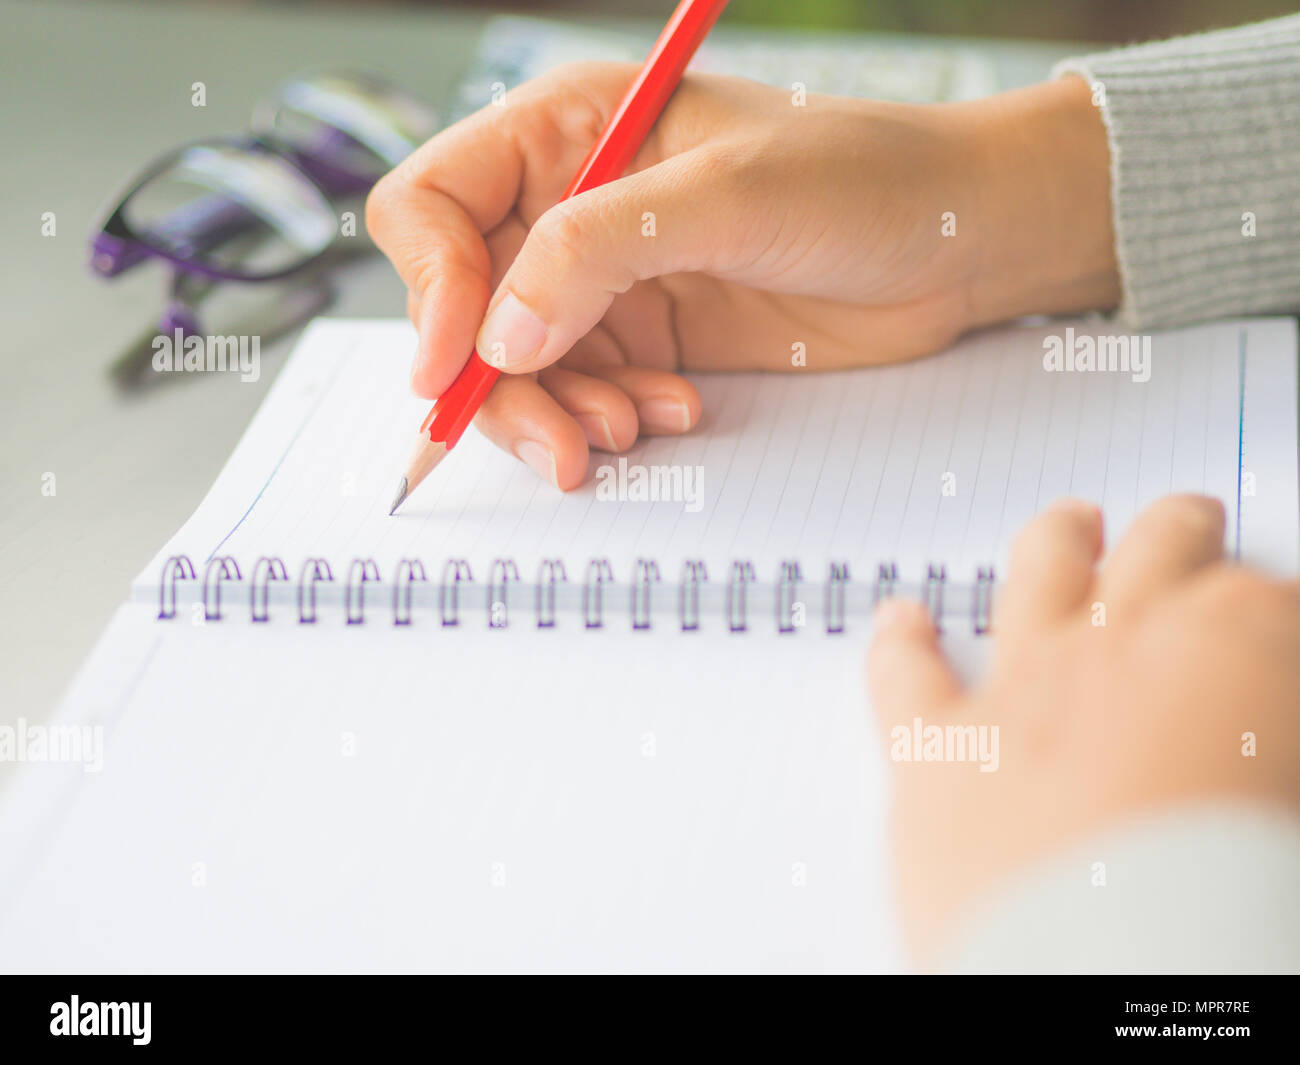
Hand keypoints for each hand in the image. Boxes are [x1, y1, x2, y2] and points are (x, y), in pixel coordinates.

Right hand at [367, 64, 1117, 486]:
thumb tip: (497, 337)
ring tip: (630, 430)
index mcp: (567, 131)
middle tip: (559, 444)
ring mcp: (606, 280)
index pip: (434, 205)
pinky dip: (610, 421)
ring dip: (559, 415)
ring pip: (519, 368)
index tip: (454, 367)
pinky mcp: (646, 339)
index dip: (430, 288)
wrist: (954, 243)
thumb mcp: (728, 196)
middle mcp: (570, 207)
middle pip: (467, 308)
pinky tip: (675, 413)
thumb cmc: (863, 180)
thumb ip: (600, 251)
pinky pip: (585, 395)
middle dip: (500, 386)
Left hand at [868, 495, 1299, 964]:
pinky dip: (900, 643)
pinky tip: (899, 618)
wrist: (1111, 980)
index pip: (1264, 599)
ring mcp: (1023, 688)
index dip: (1273, 615)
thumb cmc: (1237, 911)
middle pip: (1158, 552)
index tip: (1276, 633)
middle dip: (1180, 532)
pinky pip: (905, 676)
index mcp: (1236, 652)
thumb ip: (1268, 749)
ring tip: (1068, 523)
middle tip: (1190, 526)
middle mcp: (1123, 649)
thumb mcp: (1291, 803)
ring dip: (1057, 542)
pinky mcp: (936, 750)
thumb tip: (1257, 741)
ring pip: (1039, 577)